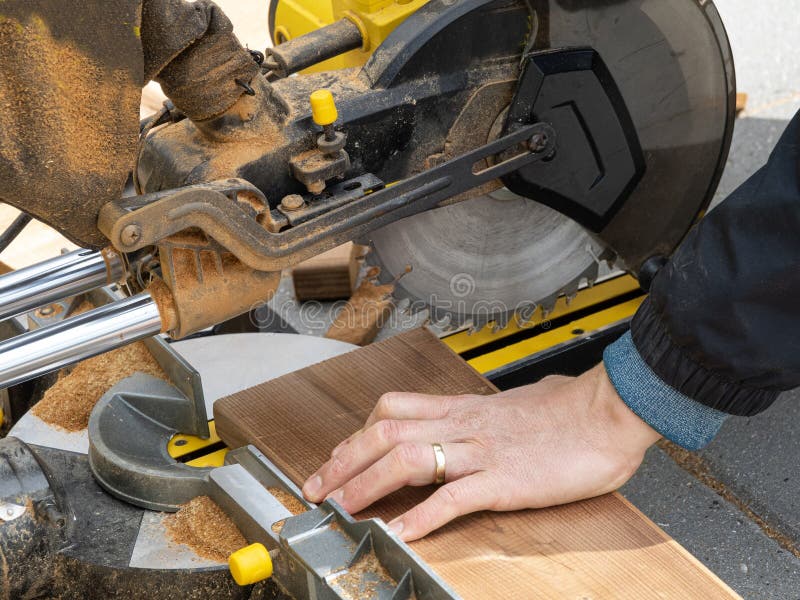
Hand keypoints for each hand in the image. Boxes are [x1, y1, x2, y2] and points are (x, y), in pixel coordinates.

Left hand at [302, 363, 660, 541]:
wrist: (609, 411)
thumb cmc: (568, 409)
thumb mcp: (513, 406)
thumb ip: (485, 415)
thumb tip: (475, 422)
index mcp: (464, 409)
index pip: (394, 410)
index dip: (357, 434)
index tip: (337, 455)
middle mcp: (463, 425)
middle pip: (386, 432)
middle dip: (343, 460)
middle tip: (316, 486)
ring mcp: (482, 451)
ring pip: (409, 459)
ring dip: (368, 484)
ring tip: (342, 508)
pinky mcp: (506, 480)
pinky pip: (455, 497)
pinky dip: (425, 515)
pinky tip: (404, 533)